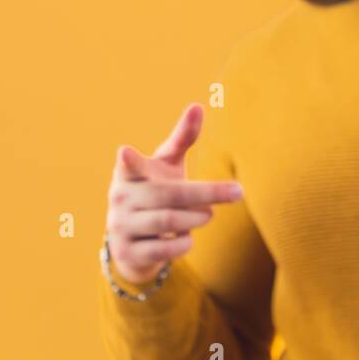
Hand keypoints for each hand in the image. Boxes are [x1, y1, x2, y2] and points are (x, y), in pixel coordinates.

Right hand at [106, 103, 244, 285]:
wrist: (131, 243)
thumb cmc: (155, 192)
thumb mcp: (166, 166)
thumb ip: (182, 139)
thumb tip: (199, 105)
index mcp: (128, 174)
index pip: (128, 166)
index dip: (128, 160)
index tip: (125, 151)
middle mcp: (120, 199)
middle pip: (169, 194)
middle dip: (207, 193)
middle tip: (238, 192)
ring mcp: (121, 227)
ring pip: (167, 222)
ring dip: (196, 217)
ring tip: (209, 214)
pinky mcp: (128, 254)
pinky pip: (163, 250)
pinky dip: (183, 243)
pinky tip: (189, 237)